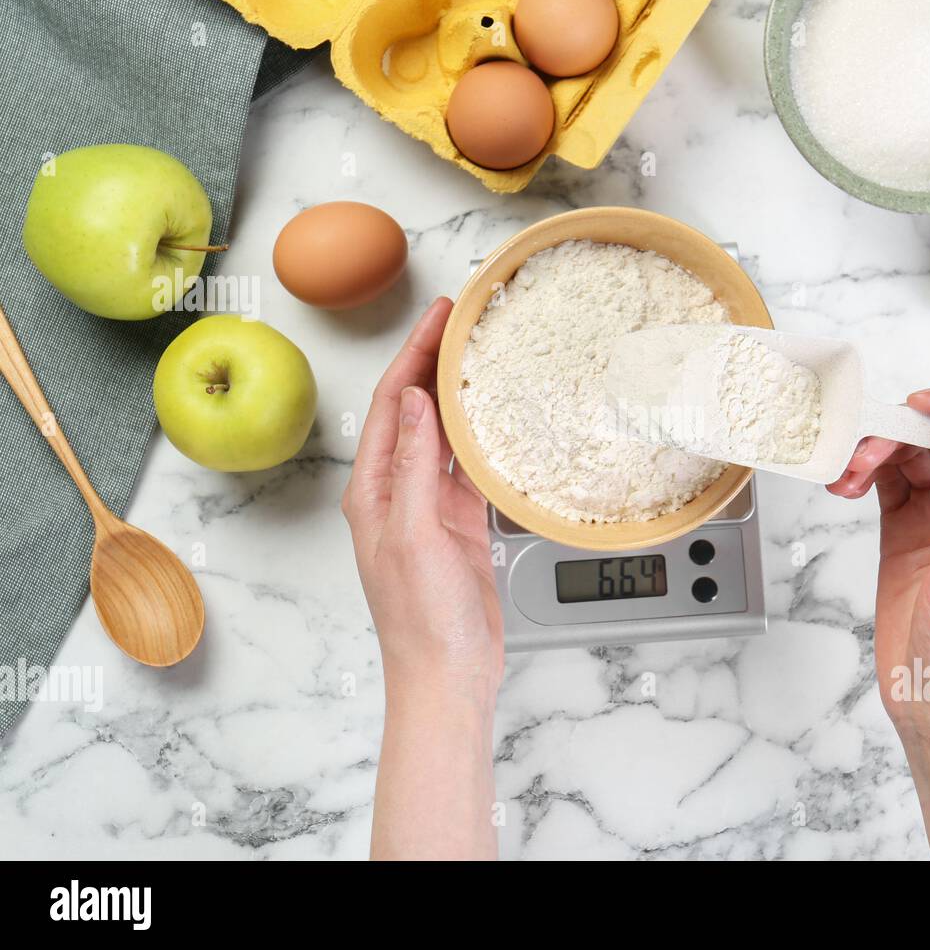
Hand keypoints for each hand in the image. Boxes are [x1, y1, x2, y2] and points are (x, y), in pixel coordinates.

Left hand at [343, 297, 501, 859]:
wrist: (446, 674)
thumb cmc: (421, 621)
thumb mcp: (415, 536)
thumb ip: (415, 467)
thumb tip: (418, 402)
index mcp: (372, 490)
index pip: (391, 403)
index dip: (414, 354)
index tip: (440, 316)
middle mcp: (396, 491)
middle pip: (414, 408)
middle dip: (434, 361)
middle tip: (465, 318)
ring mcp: (428, 507)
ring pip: (443, 432)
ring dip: (458, 392)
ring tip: (482, 352)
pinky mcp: (458, 524)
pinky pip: (468, 466)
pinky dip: (480, 435)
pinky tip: (497, 416)